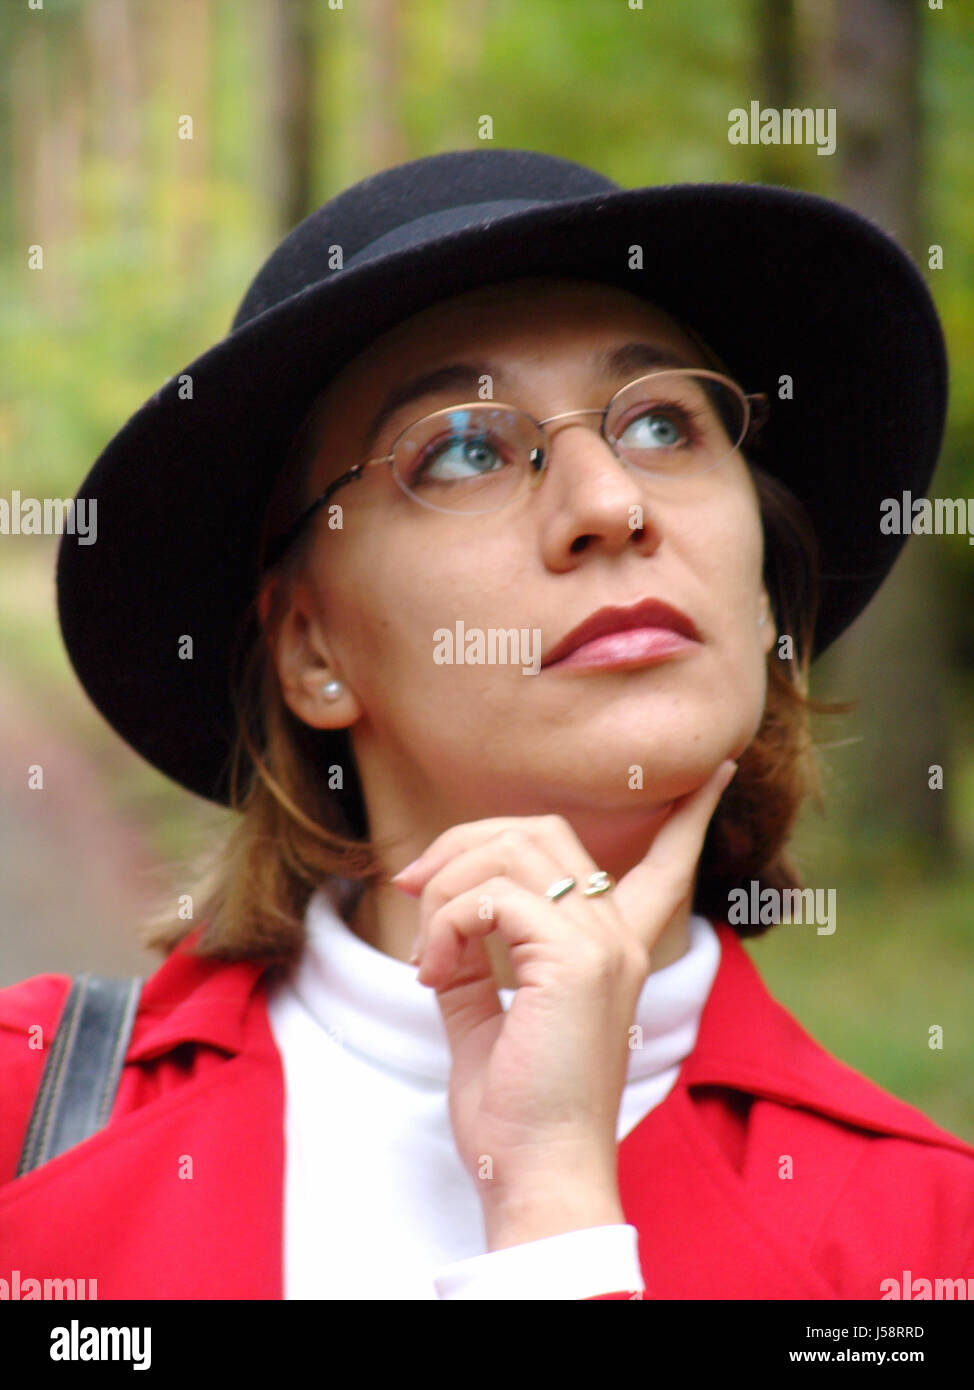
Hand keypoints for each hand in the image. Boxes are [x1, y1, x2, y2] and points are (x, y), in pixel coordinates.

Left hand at [390, 759, 737, 1233]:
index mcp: (612, 950)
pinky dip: (448, 925)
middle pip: (541, 830)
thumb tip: (441, 913)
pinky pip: (493, 897)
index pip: (667, 864)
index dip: (692, 815)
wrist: (534, 1175)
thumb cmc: (514, 1109)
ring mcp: (603, 944)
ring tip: (426, 956)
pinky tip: (433, 974)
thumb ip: (477, 958)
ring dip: (446, 888)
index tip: (723, 771)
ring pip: (513, 848)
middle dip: (463, 844)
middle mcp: (619, 937)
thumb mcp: (488, 1016)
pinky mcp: (576, 961)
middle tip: (412, 888)